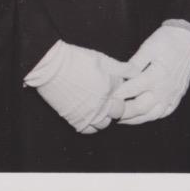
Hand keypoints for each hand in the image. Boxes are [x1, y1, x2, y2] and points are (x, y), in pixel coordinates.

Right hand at [23, 40, 138, 134]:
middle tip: (111, 97)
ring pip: (102, 125)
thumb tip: (137, 73)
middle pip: (115, 115)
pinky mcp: (73, 119)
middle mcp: (99, 107)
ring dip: (104, 116)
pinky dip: (91, 124)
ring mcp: (85, 115)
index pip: (124, 105)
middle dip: (116, 107)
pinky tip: (91, 113)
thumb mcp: (104, 61)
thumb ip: (123, 69)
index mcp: (108, 93)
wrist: (52, 66)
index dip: (124, 98)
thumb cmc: (78, 60)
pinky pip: (87, 129)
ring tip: (100, 104)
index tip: (120, 92)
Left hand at [111, 20, 189, 124]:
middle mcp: (164, 89)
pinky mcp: (178, 95)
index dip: (117, 95)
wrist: (188, 38)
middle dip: (123, 112)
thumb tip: (121, 76)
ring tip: (122, 119)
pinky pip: (165, 112)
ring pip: (152, 114)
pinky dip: (153, 117)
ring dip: (136, 119)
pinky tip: (144, 116)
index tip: (105, 98)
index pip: (131, 90)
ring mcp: (172, 95)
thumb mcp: (148, 47)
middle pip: (140, 107)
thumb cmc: (167, 40)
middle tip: (110, 113)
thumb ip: (134, 64)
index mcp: (156, 76)